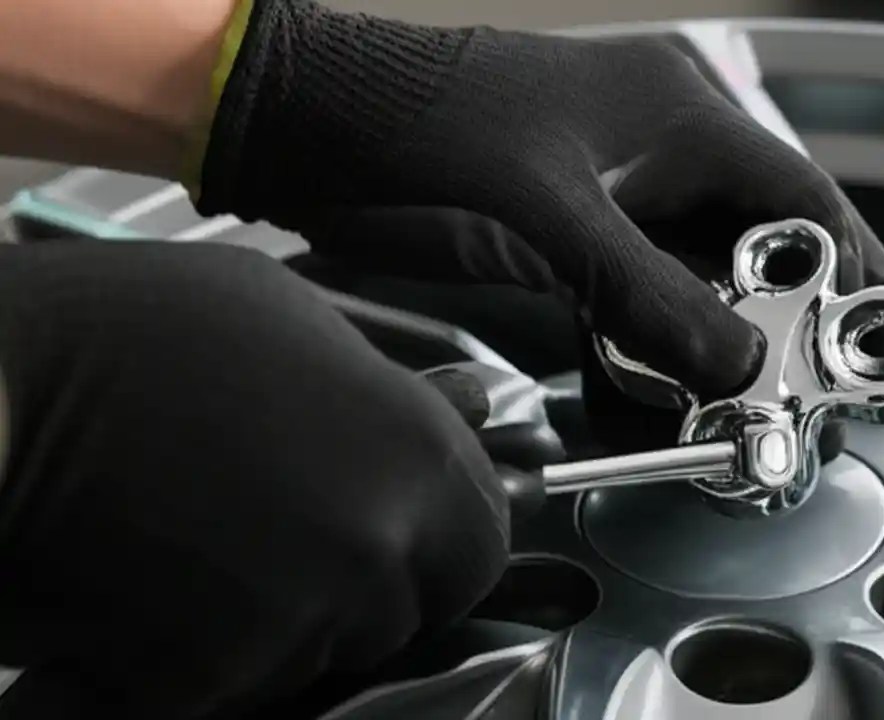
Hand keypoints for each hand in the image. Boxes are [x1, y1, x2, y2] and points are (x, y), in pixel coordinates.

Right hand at [0, 242, 514, 716]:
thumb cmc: (133, 335)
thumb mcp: (285, 322)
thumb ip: (378, 394)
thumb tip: (450, 414)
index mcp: (416, 453)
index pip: (478, 547)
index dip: (432, 549)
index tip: (386, 535)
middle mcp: (380, 543)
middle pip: (405, 613)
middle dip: (357, 594)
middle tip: (274, 544)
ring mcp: (302, 620)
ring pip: (316, 657)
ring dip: (272, 627)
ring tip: (191, 547)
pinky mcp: (212, 679)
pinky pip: (229, 689)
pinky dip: (188, 663)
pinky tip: (141, 592)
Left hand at [195, 0, 883, 400]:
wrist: (308, 123)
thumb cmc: (418, 129)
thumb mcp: (549, 220)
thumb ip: (649, 295)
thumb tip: (735, 359)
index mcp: (673, 109)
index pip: (795, 191)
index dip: (848, 262)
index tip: (882, 323)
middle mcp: (655, 138)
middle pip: (755, 232)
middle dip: (787, 308)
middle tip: (820, 374)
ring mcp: (611, 179)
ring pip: (698, 263)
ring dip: (718, 326)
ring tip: (748, 390)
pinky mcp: (568, 218)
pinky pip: (637, 281)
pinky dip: (653, 331)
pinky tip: (663, 378)